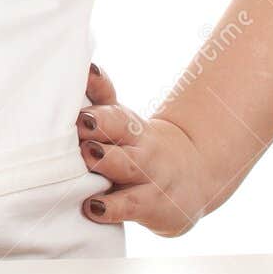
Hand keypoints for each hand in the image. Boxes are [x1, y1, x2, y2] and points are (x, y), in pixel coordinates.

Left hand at [75, 63, 216, 237]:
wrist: (192, 174)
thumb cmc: (137, 144)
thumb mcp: (121, 120)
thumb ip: (99, 94)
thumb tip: (83, 66)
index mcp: (128, 124)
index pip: (115, 111)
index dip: (100, 112)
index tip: (80, 113)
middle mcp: (140, 145)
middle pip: (123, 132)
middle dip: (100, 128)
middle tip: (81, 127)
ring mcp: (148, 175)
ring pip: (128, 166)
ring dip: (108, 162)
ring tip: (88, 157)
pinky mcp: (152, 205)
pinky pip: (131, 206)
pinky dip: (112, 207)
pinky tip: (93, 207)